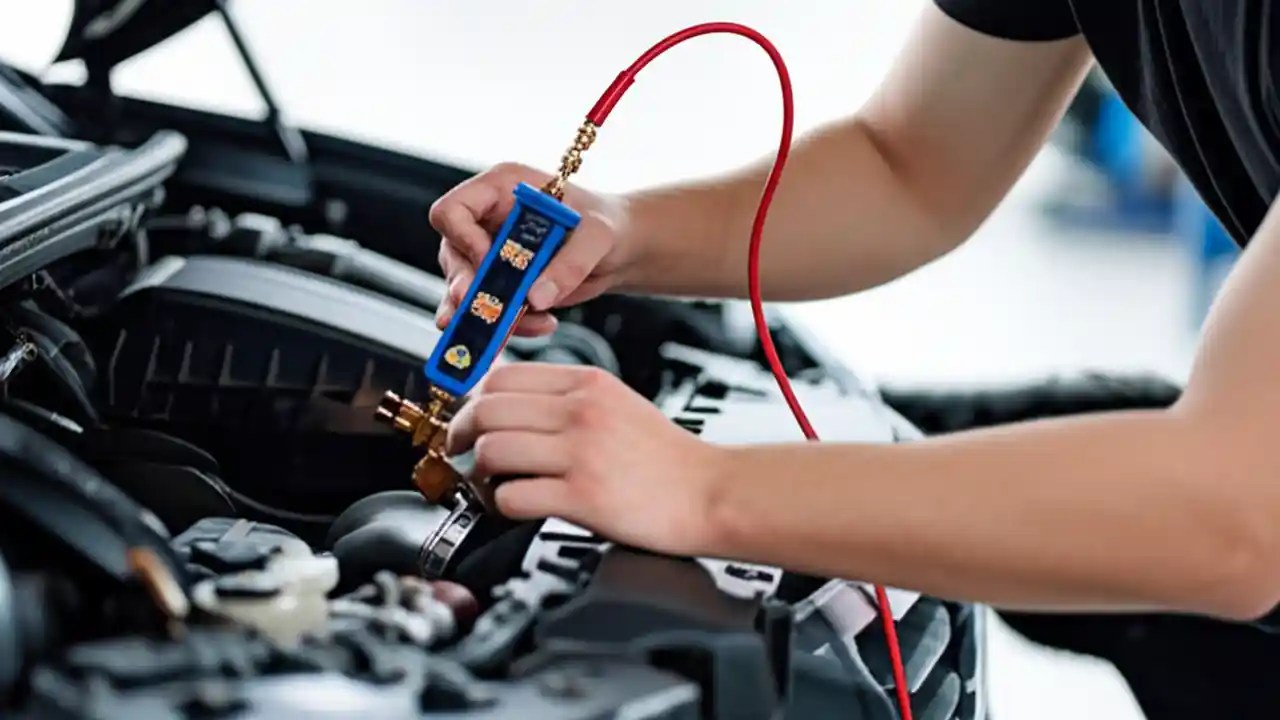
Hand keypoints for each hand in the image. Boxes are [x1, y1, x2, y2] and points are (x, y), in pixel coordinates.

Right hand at [428, 163, 633, 336]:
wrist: (618, 250)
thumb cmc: (607, 224)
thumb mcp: (598, 236)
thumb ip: (570, 263)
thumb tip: (535, 298)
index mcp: (500, 189)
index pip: (452, 210)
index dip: (462, 239)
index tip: (491, 261)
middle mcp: (485, 220)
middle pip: (453, 256)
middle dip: (469, 288)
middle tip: (491, 310)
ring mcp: (489, 254)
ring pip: (465, 291)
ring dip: (490, 314)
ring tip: (529, 324)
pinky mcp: (500, 284)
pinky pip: (487, 311)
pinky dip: (506, 326)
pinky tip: (540, 326)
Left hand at [445, 363, 726, 556]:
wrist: (711, 493)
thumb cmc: (665, 457)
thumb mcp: (615, 403)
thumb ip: (564, 397)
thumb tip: (504, 396)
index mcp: (587, 383)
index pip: (501, 376)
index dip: (470, 399)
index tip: (465, 417)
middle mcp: (581, 412)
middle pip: (487, 410)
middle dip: (460, 434)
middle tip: (460, 451)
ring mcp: (581, 454)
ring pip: (492, 450)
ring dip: (479, 472)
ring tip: (490, 483)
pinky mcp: (583, 497)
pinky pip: (513, 496)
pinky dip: (502, 505)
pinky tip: (515, 507)